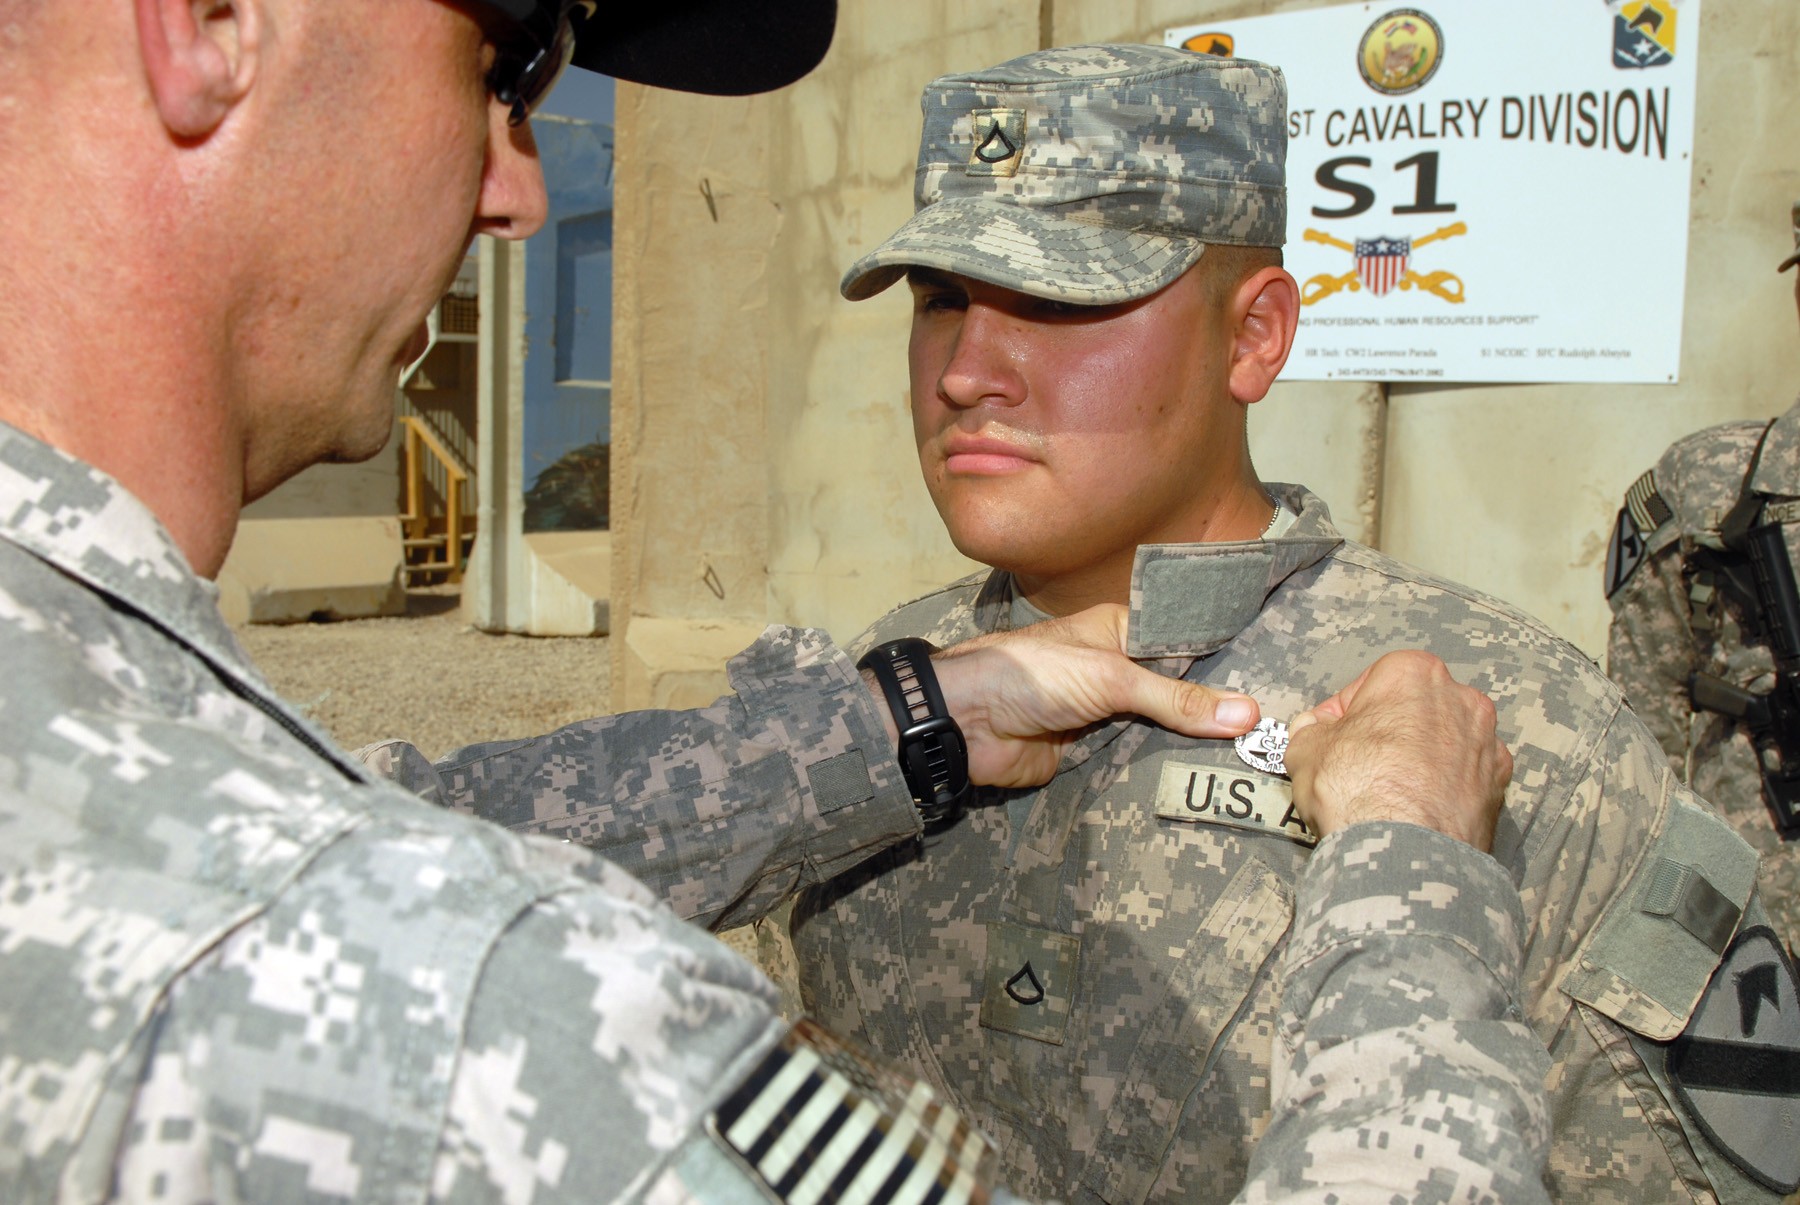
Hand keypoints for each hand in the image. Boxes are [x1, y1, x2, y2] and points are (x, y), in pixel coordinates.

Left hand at [921, 604, 1259, 788]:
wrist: (969, 722)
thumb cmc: (1034, 675)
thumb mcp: (1113, 677)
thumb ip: (1177, 699)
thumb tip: (1247, 714)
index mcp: (1122, 633)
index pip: (1186, 643)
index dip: (1226, 662)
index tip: (1276, 684)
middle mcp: (1119, 670)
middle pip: (1179, 691)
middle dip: (1215, 711)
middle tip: (1274, 733)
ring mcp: (1107, 714)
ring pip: (1162, 729)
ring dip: (1191, 744)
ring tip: (1255, 760)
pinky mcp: (1094, 753)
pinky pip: (1138, 762)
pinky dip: (1162, 770)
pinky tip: (1205, 781)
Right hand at [1283, 651, 1511, 849]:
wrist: (1403, 851)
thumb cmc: (1360, 790)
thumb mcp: (1305, 748)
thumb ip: (1311, 731)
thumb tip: (1313, 734)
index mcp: (1413, 673)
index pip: (1369, 684)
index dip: (1344, 714)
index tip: (1332, 736)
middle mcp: (1460, 699)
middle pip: (1413, 711)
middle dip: (1388, 733)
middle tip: (1358, 763)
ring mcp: (1486, 744)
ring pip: (1444, 744)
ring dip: (1419, 760)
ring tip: (1388, 791)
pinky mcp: (1498, 787)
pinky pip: (1465, 779)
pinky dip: (1444, 790)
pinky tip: (1417, 808)